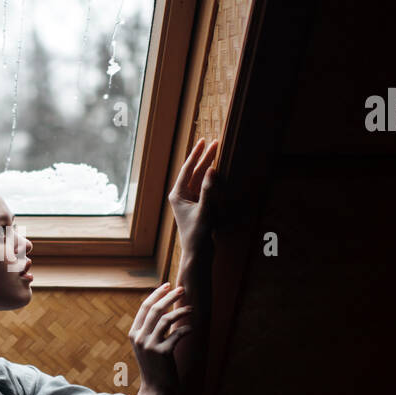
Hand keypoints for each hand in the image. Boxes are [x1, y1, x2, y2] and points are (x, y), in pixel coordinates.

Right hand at [129, 283, 193, 394]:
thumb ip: (150, 330)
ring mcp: (150, 345)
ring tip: (191, 308)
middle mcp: (139, 338)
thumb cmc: (155, 366)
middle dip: (169, 296)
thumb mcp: (146, 346)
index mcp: (134, 333)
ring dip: (181, 311)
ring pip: (166, 319)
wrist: (155, 389)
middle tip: (181, 289)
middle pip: (155, 309)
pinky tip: (191, 328)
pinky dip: (186, 328)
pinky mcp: (162, 353)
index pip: (144, 307)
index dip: (156, 294)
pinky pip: (177, 334)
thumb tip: (162, 309)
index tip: (167, 285)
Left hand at [168, 138, 220, 262]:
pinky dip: (210, 178)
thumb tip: (211, 170)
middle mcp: (181, 196)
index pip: (187, 169)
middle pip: (194, 172)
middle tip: (215, 143)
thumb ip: (208, 190)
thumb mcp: (205, 210)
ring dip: (207, 166)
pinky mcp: (196, 206)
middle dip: (204, 157)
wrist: (198, 252)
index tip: (203, 141)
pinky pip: (203, 187)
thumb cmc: (198, 234)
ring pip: (199, 178)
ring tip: (216, 152)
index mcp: (177, 195)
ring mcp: (189, 201)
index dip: (196, 154)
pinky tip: (217, 171)